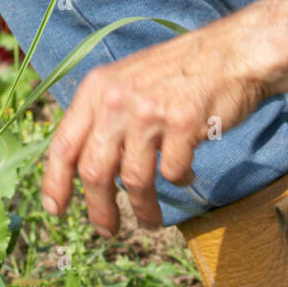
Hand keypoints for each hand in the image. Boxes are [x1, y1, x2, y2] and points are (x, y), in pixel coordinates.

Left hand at [41, 15, 266, 234]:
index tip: (57, 210)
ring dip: (143, 209)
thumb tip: (88, 166)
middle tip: (108, 231)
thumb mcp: (129, 83)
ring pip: (135, 180)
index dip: (56, 183)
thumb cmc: (180, 75)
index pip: (64, 144)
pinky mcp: (183, 123)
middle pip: (95, 171)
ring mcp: (150, 111)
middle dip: (100, 210)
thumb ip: (106, 117)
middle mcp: (117, 100)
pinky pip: (174, 172)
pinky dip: (180, 181)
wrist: (232, 55)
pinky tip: (187, 175)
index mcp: (97, 90)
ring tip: (150, 221)